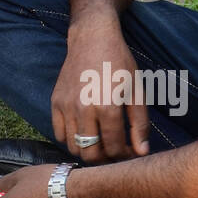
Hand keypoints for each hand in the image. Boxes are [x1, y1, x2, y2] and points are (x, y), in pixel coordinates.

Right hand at [50, 25, 149, 162]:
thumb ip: (139, 123)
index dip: (125, 156)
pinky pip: (58, 133)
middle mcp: (84, 110)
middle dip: (105, 158)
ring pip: (73, 146)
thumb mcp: (136, 90)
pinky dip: (70, 139)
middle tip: (114, 151)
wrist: (92, 38)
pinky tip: (83, 131)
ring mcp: (66, 106)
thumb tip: (141, 152)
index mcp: (108, 107)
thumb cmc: (119, 62)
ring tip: (100, 142)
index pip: (114, 148)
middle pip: (91, 154)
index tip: (130, 152)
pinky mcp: (55, 102)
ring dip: (87, 150)